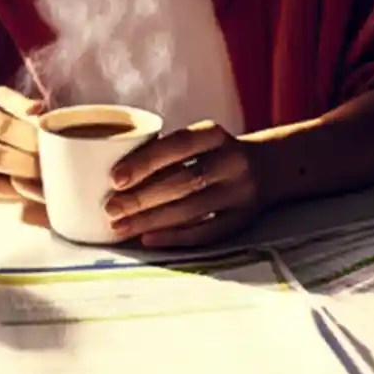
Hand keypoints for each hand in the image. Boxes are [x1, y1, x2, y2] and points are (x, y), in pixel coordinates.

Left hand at [104, 121, 267, 248]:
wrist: (268, 168)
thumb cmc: (212, 154)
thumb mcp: (197, 139)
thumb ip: (164, 150)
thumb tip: (105, 173)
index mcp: (215, 135)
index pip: (178, 144)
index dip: (145, 161)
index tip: (114, 178)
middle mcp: (232, 162)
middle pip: (183, 181)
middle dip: (142, 197)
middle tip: (110, 208)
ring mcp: (241, 193)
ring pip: (191, 209)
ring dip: (151, 220)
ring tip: (119, 227)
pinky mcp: (242, 220)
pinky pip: (206, 232)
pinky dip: (174, 236)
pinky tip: (148, 238)